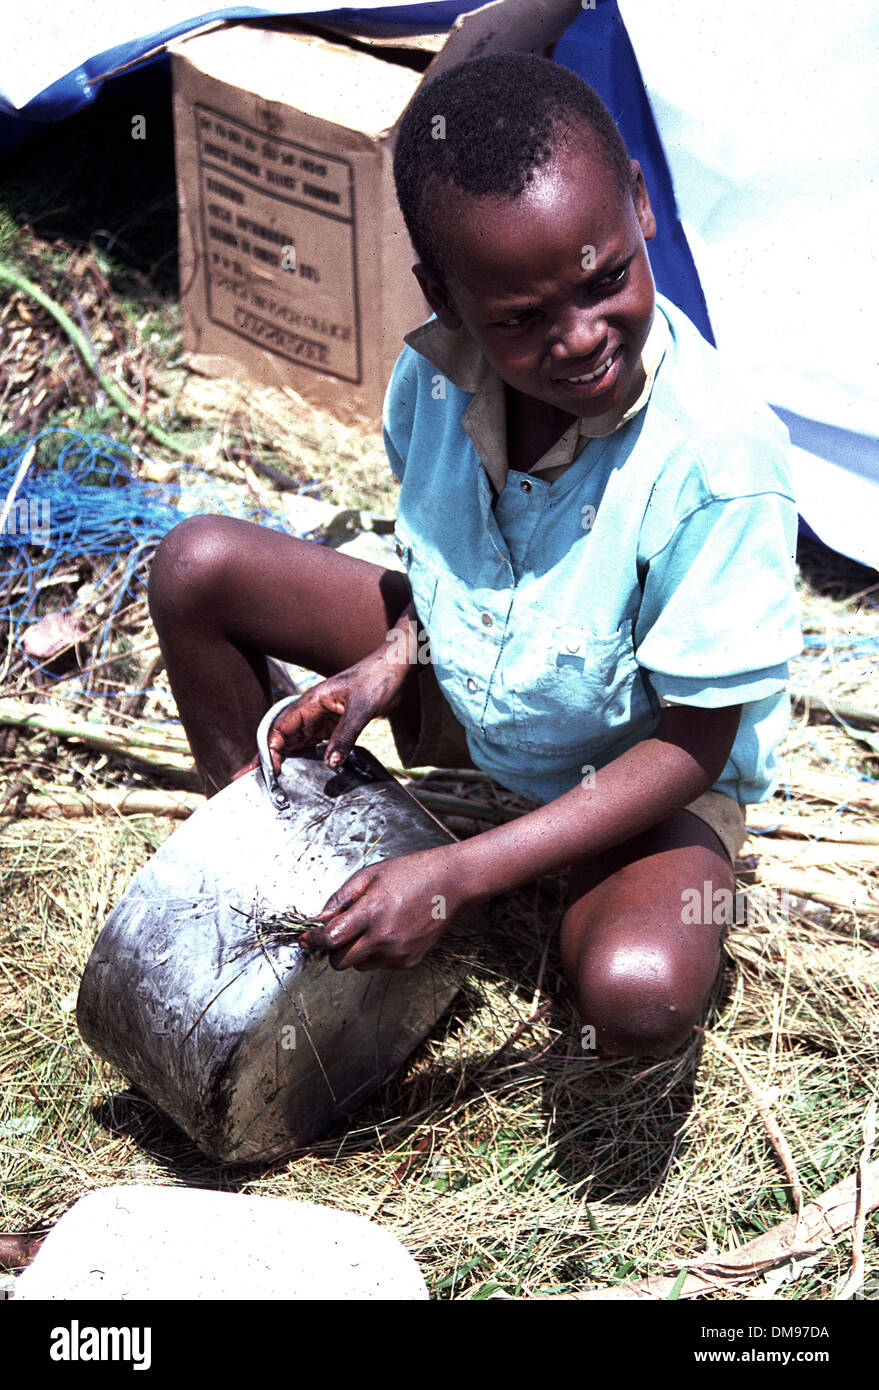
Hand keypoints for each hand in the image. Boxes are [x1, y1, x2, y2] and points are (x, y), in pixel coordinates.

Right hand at [264, 646, 409, 774]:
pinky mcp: (337, 723)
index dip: (272, 747)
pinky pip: (317, 742)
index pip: (282, 726)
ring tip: (274, 778)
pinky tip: (302, 768)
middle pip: (285, 735)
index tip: (270, 767)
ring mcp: (324, 717)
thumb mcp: (361, 710)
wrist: (395, 669)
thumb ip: (345, 737)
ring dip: (287, 757)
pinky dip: (308, 755)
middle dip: (271, 755)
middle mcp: (314, 709)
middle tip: (257, 776)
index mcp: (312, 701)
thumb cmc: (376, 680)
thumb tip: (330, 764)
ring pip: (299, 740)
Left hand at [301, 847, 471, 971]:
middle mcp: (384, 937)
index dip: (313, 941)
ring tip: (371, 928)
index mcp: (371, 912)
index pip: (330, 939)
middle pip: (340, 962)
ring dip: (356, 952)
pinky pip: (380, 965)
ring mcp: (398, 953)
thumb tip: (317, 919)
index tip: (306, 939)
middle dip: (333, 950)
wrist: (450, 884)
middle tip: (338, 934)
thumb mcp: (369, 875)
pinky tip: (390, 932)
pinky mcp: (410, 962)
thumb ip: (340, 899)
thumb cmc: (410, 873)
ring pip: (359, 966)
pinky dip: (377, 953)